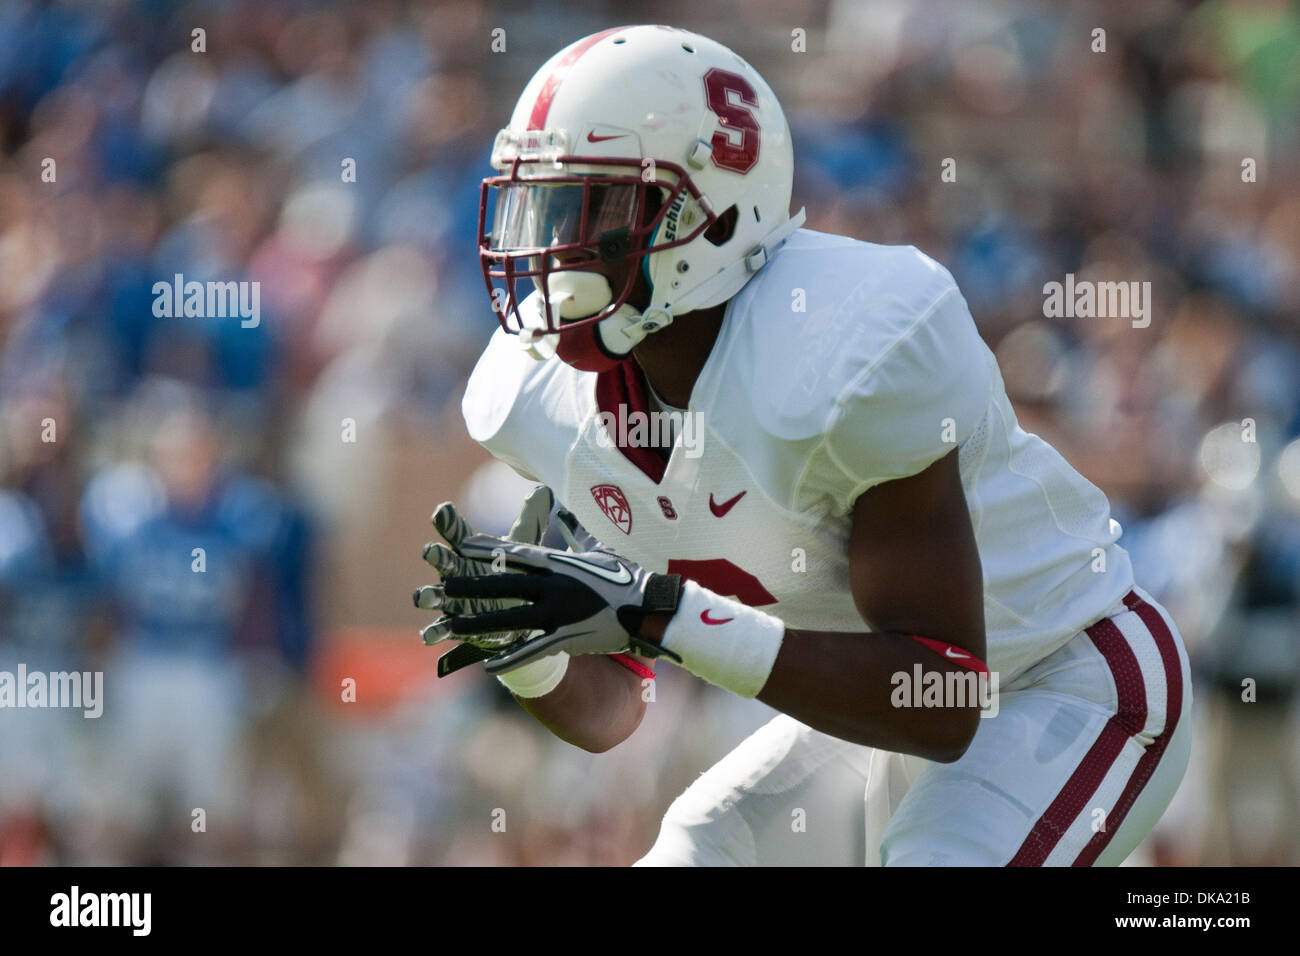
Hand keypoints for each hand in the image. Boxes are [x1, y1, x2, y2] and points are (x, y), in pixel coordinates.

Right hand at [413, 485, 552, 652]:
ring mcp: (453, 598)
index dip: (449, 521)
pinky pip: (442, 628)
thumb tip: (544, 489)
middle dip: (437, 556)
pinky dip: (435, 631)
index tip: (442, 510)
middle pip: (444, 561)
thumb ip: (530, 520)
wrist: (515, 613)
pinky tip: (428, 636)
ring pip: (436, 594)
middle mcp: (458, 572)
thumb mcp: (523, 548)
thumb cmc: (514, 574)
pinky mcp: (456, 623)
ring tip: (423, 596)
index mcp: (471, 552)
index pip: (458, 532)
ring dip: (429, 594)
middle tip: (430, 551)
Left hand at [440, 512, 684, 674]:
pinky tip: (487, 665)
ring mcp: (559, 614)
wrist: (651, 608)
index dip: (487, 550)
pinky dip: (509, 659)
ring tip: (451, 626)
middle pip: (504, 585)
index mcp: (560, 564)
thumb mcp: (599, 548)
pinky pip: (532, 651)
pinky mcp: (568, 639)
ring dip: (478, 624)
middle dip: (471, 586)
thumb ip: (575, 531)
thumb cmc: (628, 576)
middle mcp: (554, 587)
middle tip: (443, 587)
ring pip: (510, 619)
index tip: (461, 547)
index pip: (515, 553)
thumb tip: (562, 508)